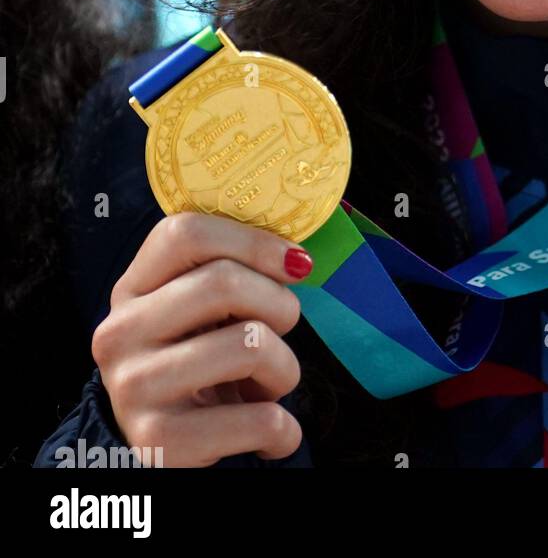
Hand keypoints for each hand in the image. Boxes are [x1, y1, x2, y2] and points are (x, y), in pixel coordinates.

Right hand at [92, 212, 310, 466]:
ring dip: (285, 367)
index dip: (253, 241)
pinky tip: (274, 430)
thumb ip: (232, 270)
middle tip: (284, 327)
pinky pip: (259, 419)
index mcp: (132, 288)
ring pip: (250, 344)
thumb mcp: (199, 310)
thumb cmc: (198, 360)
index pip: (186, 233)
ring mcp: (134, 388)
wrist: (165, 446)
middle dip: (280, 304)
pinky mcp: (160, 442)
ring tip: (271, 383)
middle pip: (223, 282)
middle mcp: (119, 333)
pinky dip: (284, 428)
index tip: (295, 264)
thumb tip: (296, 261)